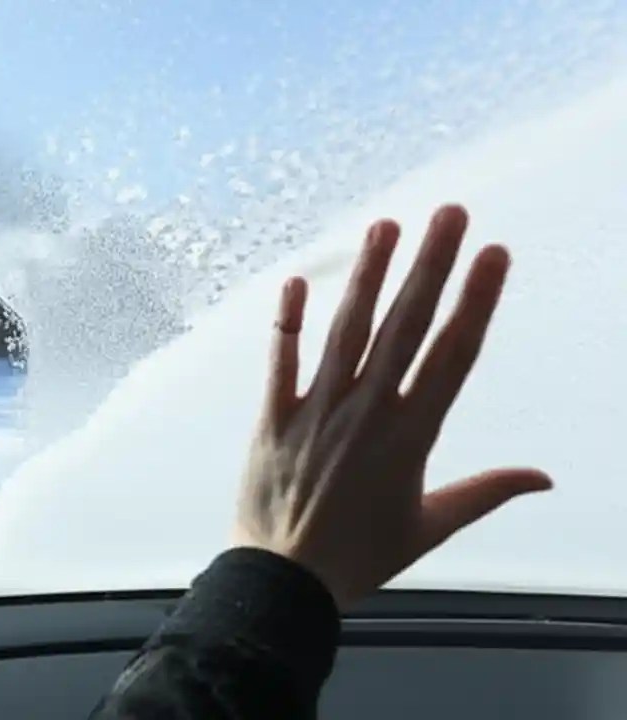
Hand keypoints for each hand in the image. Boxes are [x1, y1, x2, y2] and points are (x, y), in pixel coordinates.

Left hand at [231, 204, 551, 607]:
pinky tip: (294, 282)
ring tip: (386, 226)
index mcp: (411, 436)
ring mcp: (316, 410)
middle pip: (405, 328)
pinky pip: (279, 362)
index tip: (494, 254)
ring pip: (346, 332)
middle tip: (450, 213)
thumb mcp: (430, 527)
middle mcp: (366, 412)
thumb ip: (485, 493)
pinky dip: (286, 323)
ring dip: (366, 276)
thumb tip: (543, 477)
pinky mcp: (272, 417)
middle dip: (430, 266)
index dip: (476, 300)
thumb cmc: (360, 557)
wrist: (283, 582)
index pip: (453, 355)